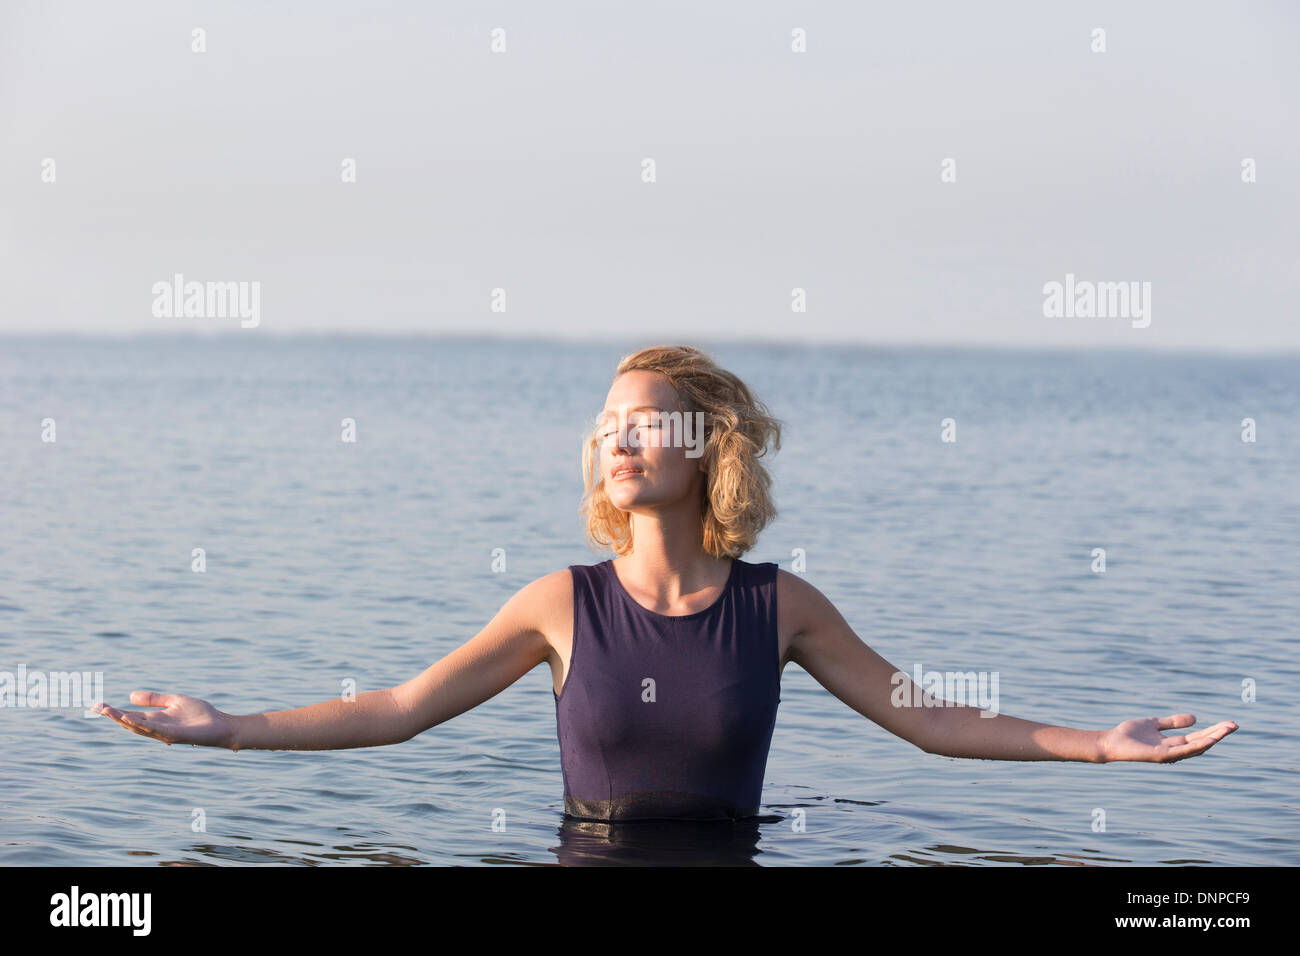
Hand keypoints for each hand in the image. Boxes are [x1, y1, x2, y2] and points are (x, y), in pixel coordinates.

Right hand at [93, 691, 235, 749]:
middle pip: (129, 723)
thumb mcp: (174, 701)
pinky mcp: (174, 735)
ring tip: (108, 712)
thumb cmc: (200, 715)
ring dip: (123, 720)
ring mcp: (164, 733)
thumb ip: (154, 699)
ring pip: (138, 728)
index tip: (97, 705)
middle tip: (97, 708)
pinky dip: (142, 725)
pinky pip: (155, 731)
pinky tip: (131, 719)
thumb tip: (130, 695)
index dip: (114, 711)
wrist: (220, 725)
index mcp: (155, 719)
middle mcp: (156, 728)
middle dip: (113, 716)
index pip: (130, 715)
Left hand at [1098, 713, 1237, 762]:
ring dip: (1212, 739)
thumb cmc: (1130, 734)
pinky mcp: (1161, 756)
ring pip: (1196, 748)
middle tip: (1235, 725)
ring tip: (1227, 730)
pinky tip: (1208, 740)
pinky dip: (1197, 746)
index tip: (1229, 724)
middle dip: (1218, 734)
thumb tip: (1195, 718)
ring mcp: (1169, 755)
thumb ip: (1173, 722)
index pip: (1198, 738)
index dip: (1213, 731)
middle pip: (1202, 742)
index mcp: (1173, 743)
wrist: (1111, 742)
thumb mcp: (1155, 724)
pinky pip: (1182, 751)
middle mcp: (1174, 751)